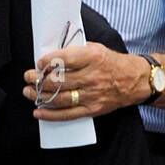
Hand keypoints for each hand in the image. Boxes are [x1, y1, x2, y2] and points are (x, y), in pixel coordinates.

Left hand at [22, 43, 149, 119]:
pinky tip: (38, 112)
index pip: (65, 59)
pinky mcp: (91, 109)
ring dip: (39, 96)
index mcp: (93, 57)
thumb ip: (76, 52)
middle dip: (38, 80)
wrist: (136, 80)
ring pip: (60, 98)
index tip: (39, 63)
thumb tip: (52, 58)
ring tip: (28, 92)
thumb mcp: (97, 49)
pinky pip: (67, 114)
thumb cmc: (113, 63)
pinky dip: (50, 115)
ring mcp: (91, 95)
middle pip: (58, 81)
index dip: (48, 62)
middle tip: (28, 77)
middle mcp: (91, 77)